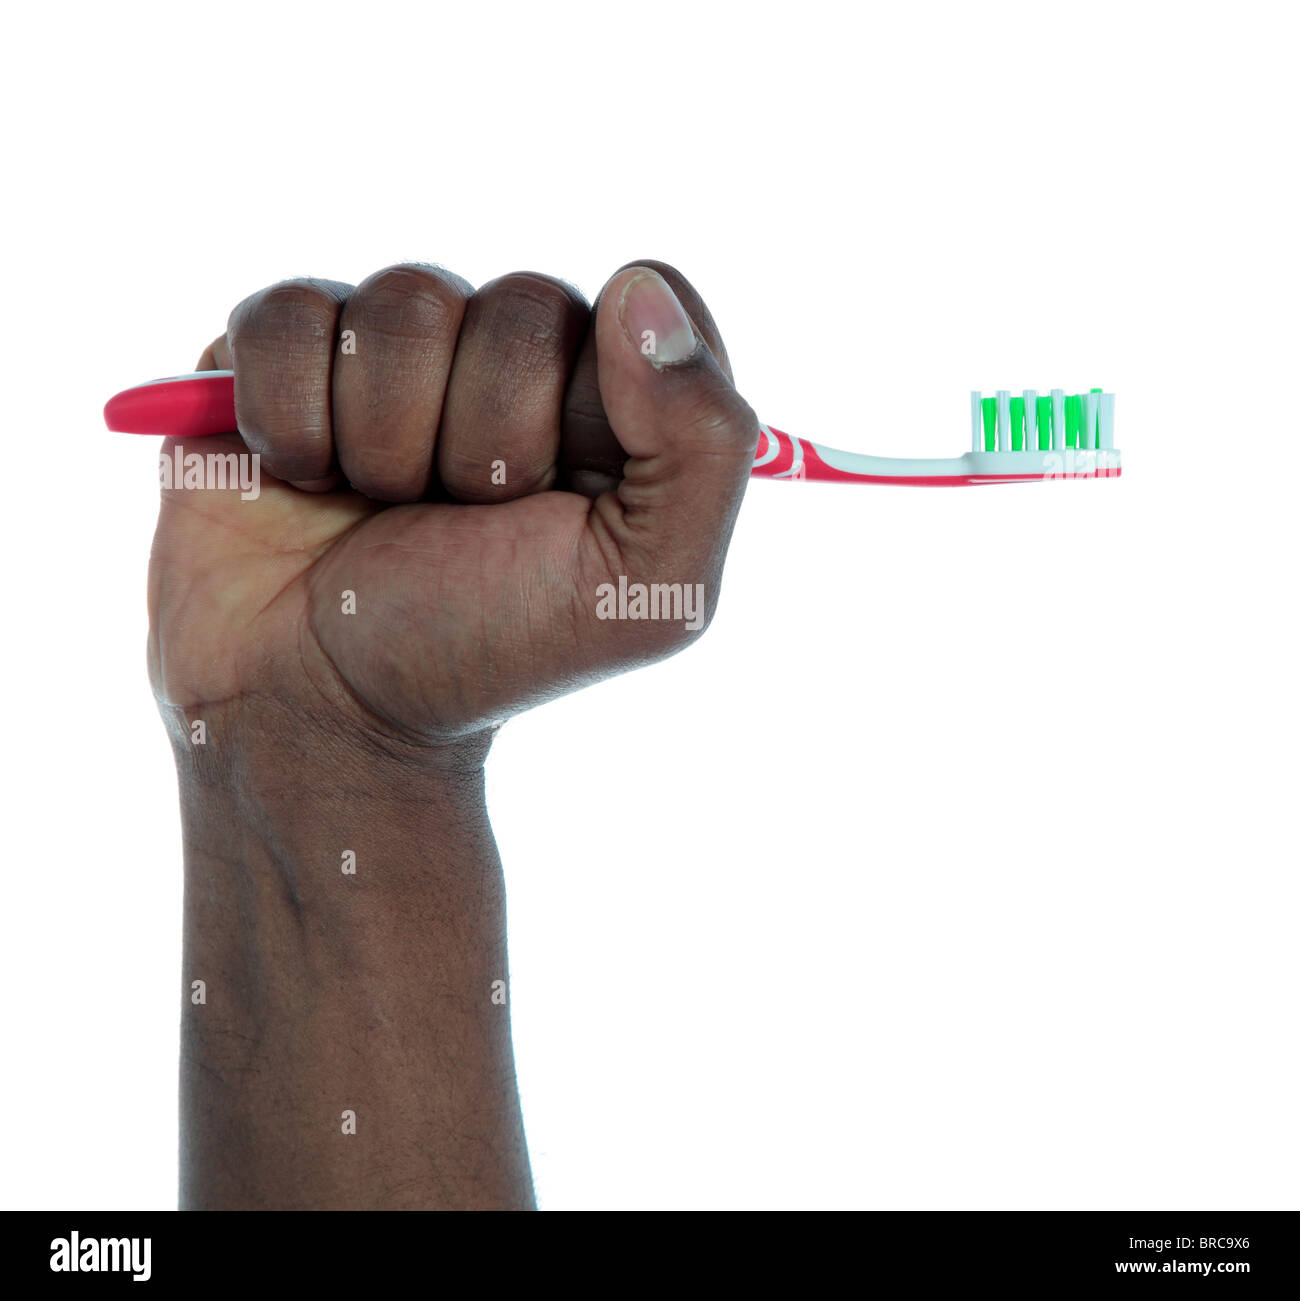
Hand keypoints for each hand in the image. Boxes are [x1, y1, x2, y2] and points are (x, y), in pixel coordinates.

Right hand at [148, 261, 757, 763]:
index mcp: (613, 402)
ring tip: (381, 510)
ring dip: (387, 444)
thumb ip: (703, 447)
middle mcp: (509, 357)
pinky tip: (304, 481)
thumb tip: (641, 286)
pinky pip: (286, 318)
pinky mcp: (286, 350)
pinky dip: (290, 422)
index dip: (600, 404)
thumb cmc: (487, 649)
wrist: (323, 709)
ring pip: (404, 305)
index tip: (566, 494)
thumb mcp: (650, 592)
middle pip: (522, 305)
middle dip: (489, 446)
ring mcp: (398, 349)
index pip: (646, 300)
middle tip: (464, 522)